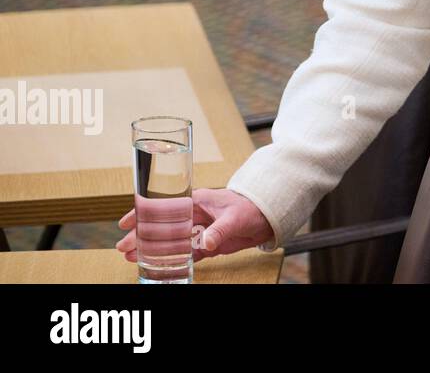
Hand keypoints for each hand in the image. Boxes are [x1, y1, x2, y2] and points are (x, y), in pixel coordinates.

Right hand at [115, 188, 274, 263]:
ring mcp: (199, 230)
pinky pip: (186, 253)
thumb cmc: (251, 208)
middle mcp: (193, 215)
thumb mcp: (235, 217)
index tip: (125, 223)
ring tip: (132, 258)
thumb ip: (219, 230)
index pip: (163, 206)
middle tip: (122, 248)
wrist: (267, 217)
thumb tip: (205, 243)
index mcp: (196, 201)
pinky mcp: (207, 243)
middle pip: (161, 226)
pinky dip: (172, 260)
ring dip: (152, 249)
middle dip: (141, 236)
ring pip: (170, 241)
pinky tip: (158, 267)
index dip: (143, 214)